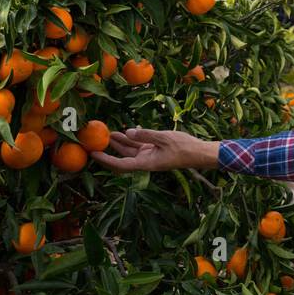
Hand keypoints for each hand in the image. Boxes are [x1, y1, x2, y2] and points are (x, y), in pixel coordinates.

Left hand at [91, 128, 220, 172]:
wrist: (200, 153)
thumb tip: (128, 132)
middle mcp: (146, 161)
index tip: (94, 154)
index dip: (106, 160)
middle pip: (122, 157)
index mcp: (146, 163)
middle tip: (97, 140)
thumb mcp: (164, 138)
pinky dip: (134, 139)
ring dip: (120, 142)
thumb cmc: (185, 147)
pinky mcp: (156, 151)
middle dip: (110, 149)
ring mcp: (151, 156)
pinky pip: (140, 145)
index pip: (121, 164)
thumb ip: (146, 134)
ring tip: (109, 132)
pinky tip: (129, 130)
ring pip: (131, 150)